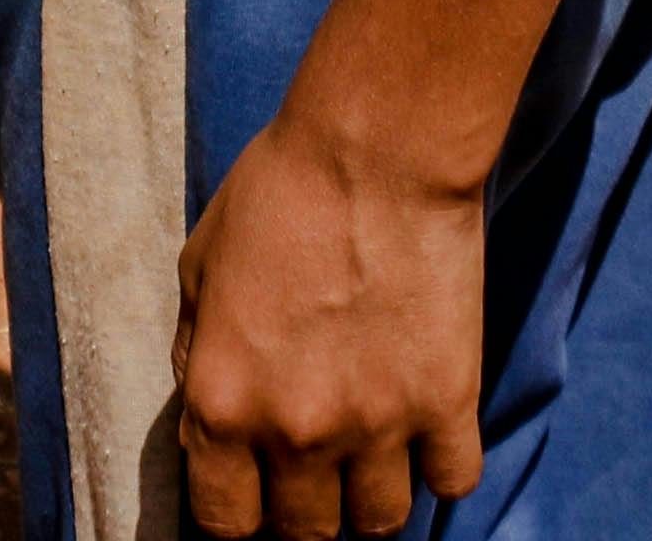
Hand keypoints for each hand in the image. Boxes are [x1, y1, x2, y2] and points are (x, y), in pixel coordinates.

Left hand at [171, 101, 486, 538]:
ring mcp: (378, 426)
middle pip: (304, 534)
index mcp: (222, 404)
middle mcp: (296, 433)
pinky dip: (440, 467)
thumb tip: (206, 421)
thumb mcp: (199, 269)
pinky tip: (427, 431)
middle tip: (312, 465)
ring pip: (378, 523)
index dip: (239, 511)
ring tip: (370, 453)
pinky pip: (452, 482)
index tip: (253, 490)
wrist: (377, 150)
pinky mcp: (448, 403)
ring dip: (370, 496)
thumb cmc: (278, 191)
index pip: (226, 525)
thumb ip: (198, 355)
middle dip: (304, 507)